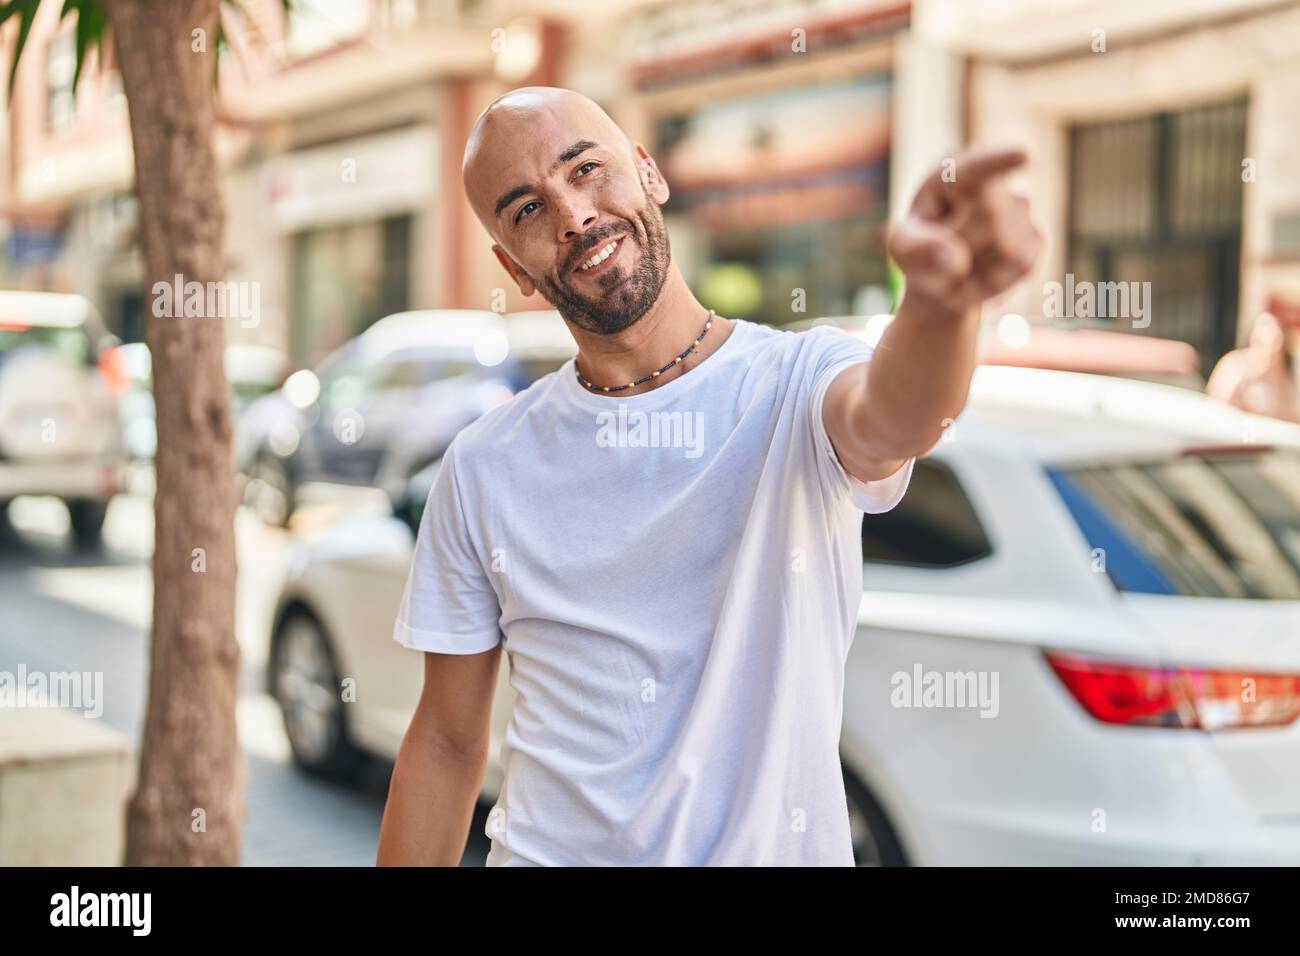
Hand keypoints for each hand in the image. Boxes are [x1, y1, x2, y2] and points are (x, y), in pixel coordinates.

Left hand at [888, 146, 1041, 314]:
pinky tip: (982, 272)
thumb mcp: (902, 248)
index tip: (1025, 154)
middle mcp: (992, 181)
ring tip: (962, 263)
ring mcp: (1021, 208)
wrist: (942, 272)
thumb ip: (917, 251)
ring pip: (1008, 246)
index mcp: (953, 173)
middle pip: (991, 217)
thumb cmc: (918, 249)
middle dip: (965, 245)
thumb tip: (955, 261)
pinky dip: (996, 281)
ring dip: (978, 267)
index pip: (977, 167)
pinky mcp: (1037, 238)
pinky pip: (1022, 266)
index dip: (1000, 160)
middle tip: (943, 251)